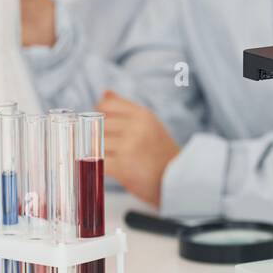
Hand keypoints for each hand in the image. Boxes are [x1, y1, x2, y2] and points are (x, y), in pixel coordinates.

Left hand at [96, 91, 179, 207]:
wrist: (178, 179)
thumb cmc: (161, 152)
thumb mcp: (149, 124)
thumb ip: (126, 108)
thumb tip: (105, 93)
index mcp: (142, 114)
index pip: (105, 105)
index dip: (98, 115)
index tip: (102, 127)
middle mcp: (136, 127)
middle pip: (97, 125)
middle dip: (96, 136)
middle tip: (106, 148)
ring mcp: (129, 146)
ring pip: (94, 143)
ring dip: (96, 152)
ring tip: (109, 159)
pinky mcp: (122, 166)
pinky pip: (96, 161)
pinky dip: (95, 166)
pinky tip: (106, 169)